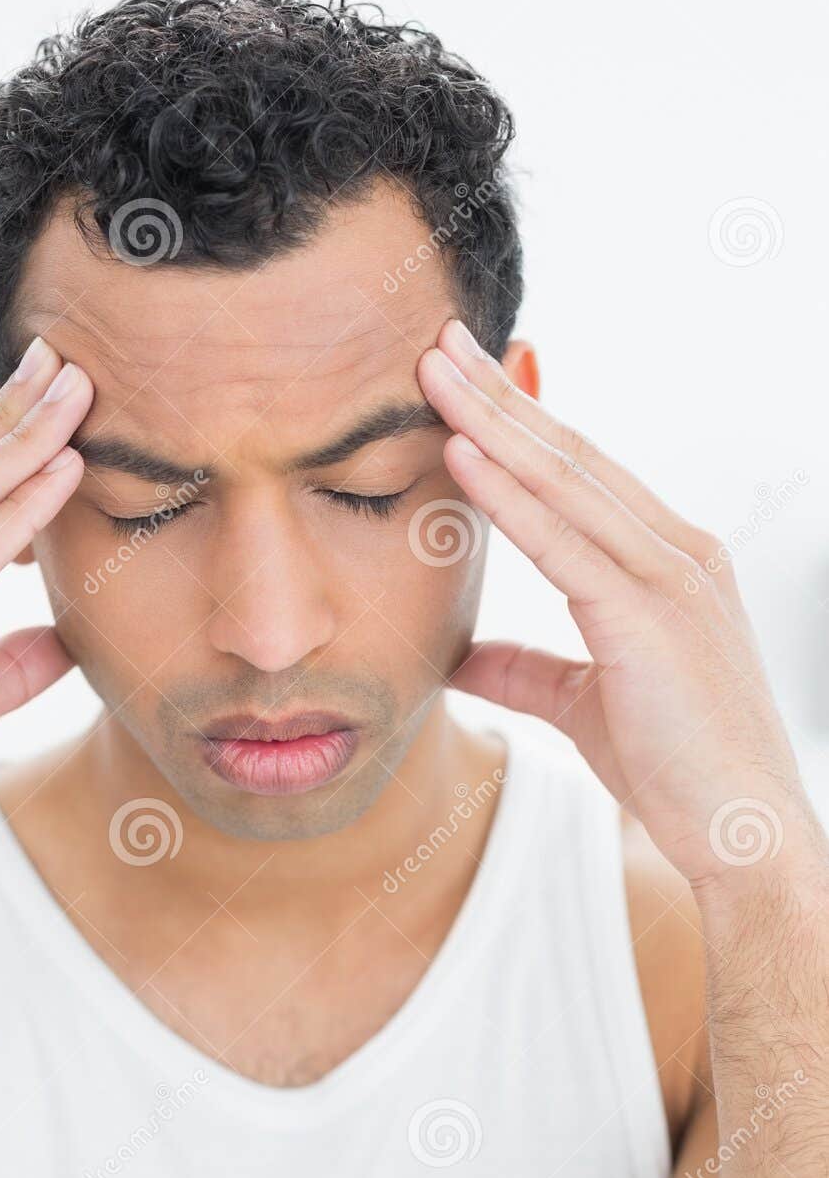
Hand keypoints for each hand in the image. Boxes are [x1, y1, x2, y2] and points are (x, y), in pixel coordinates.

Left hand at [417, 319, 823, 893]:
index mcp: (667, 562)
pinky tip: (459, 453)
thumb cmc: (678, 769)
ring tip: (433, 370)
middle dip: (500, 394)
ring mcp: (670, 577)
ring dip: (493, 420)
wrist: (744, 837)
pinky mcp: (650, 617)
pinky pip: (562, 540)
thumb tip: (462, 656)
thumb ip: (527, 670)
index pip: (580, 474)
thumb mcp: (584, 705)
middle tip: (438, 340)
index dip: (519, 423)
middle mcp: (677, 551)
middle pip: (571, 454)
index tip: (462, 382)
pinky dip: (508, 493)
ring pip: (564, 480)